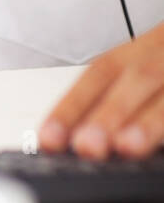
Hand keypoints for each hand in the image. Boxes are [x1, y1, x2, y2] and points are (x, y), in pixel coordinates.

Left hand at [38, 21, 163, 159]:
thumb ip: (120, 94)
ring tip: (129, 146)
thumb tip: (75, 136)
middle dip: (112, 112)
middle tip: (87, 145)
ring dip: (151, 122)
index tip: (49, 137)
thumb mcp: (149, 65)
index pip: (102, 72)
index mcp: (146, 47)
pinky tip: (162, 154)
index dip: (74, 103)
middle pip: (141, 76)